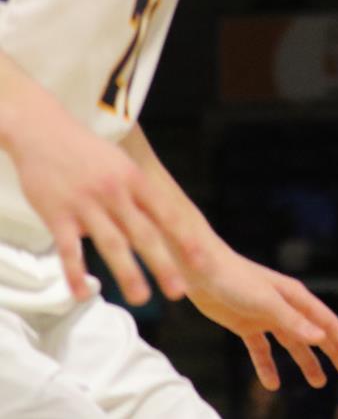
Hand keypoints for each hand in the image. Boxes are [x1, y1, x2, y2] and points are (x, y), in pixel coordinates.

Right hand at [9, 95, 199, 305]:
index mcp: (135, 179)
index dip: (184, 239)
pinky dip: (76, 273)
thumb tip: (160, 211)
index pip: (166, 214)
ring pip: (112, 245)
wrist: (43, 131)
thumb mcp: (121, 162)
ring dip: (128, 274)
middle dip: (164, 265)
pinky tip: (83, 295)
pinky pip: (69, 250)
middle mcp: (116, 193)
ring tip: (142, 299)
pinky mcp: (57, 215)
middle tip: (179, 292)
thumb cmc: (86, 149)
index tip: (202, 261)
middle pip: (144, 234)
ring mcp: (86, 205)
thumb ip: (138, 190)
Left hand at [187, 246, 337, 389]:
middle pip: (314, 333)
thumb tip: (320, 338)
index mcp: (296, 297)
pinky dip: (267, 366)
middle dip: (331, 352)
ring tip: (318, 382)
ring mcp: (266, 316)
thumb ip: (292, 321)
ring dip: (305, 361)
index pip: (327, 323)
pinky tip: (272, 384)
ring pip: (292, 343)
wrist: (202, 270)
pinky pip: (261, 349)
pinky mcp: (246, 324)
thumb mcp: (266, 302)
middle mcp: (285, 306)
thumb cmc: (236, 279)